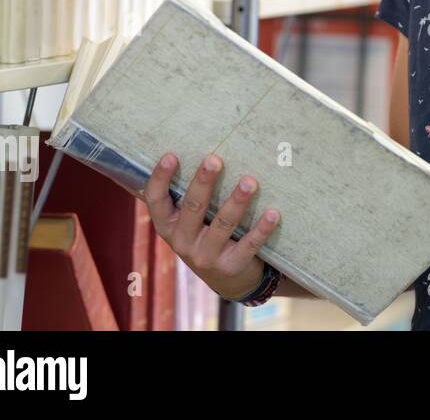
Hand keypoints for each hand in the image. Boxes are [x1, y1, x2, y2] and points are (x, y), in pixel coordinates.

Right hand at [143, 153, 279, 301]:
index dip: (160, 179)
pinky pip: (249, 244)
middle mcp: (182, 242)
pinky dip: (262, 229)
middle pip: (193, 207)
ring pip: (223, 224)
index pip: (156, 201)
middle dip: (204, 182)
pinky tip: (273, 213)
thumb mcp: (190, 221)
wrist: (227, 279)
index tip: (171, 155)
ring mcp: (206, 256)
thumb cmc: (206, 234)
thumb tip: (205, 150)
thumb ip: (190, 195)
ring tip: (250, 181)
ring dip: (237, 201)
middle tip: (215, 159)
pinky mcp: (232, 266)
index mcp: (168, 226)